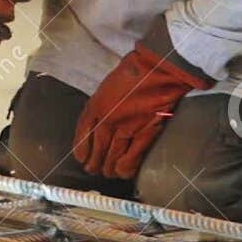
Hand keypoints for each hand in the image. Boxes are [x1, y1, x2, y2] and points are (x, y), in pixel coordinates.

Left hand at [73, 44, 211, 178]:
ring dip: (108, 169)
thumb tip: (98, 123)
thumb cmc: (136, 72)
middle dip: (94, 163)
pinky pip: (131, 158)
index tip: (81, 158)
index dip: (81, 149)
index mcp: (96, 106)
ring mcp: (126, 129)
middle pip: (96, 150)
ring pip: (112, 158)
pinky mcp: (145, 134)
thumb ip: (101, 106)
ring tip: (108, 172)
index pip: (82, 134)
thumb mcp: (108, 87)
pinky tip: (123, 172)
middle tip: (94, 169)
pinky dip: (125, 168)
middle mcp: (107, 120)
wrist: (160, 69)